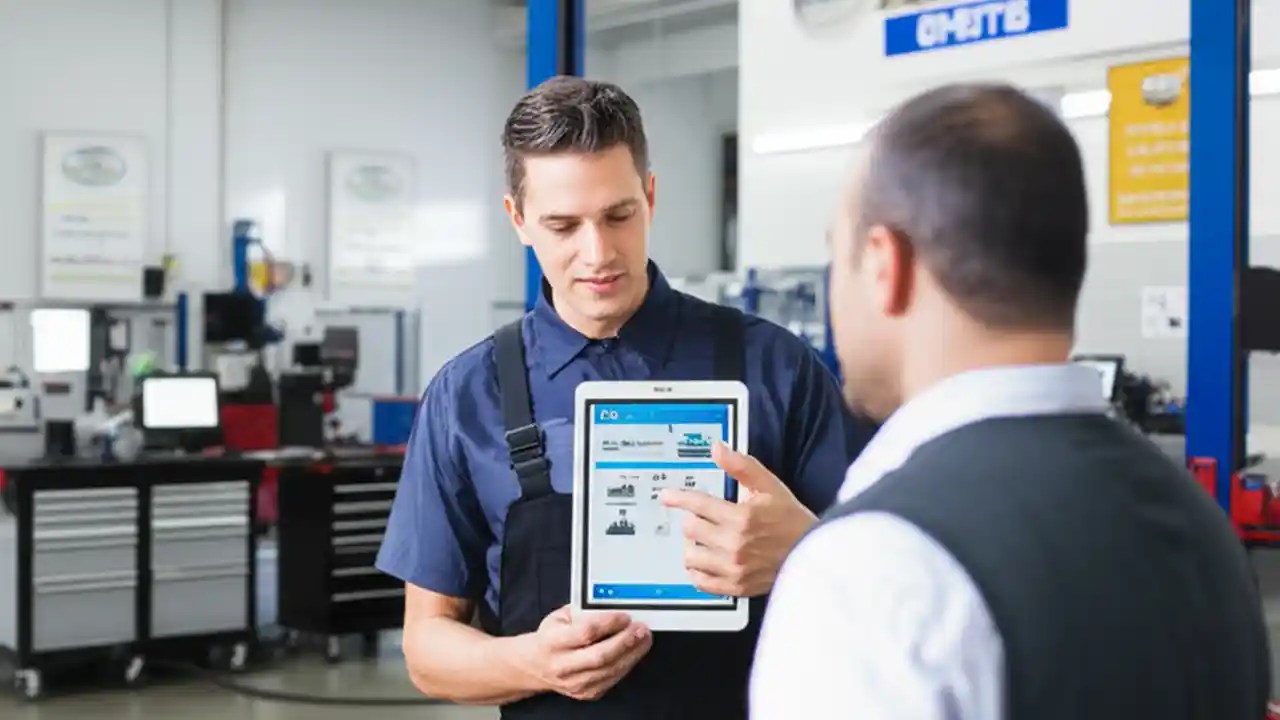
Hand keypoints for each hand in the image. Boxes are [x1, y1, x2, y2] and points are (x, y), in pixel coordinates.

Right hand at [516, 605, 651, 701]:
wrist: (535, 666)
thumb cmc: (550, 638)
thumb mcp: (559, 617)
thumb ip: (582, 612)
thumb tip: (610, 607)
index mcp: (552, 642)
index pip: (585, 633)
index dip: (608, 623)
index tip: (624, 616)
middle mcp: (562, 665)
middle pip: (600, 656)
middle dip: (625, 641)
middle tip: (640, 629)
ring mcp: (575, 683)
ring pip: (609, 670)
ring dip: (632, 654)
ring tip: (643, 639)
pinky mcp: (587, 693)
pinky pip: (612, 679)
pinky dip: (627, 664)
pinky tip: (634, 652)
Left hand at [660, 442, 816, 596]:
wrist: (812, 552)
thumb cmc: (791, 520)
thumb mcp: (769, 486)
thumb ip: (741, 466)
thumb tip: (718, 449)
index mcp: (741, 517)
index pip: (697, 504)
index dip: (678, 497)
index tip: (667, 496)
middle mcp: (734, 544)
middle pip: (691, 529)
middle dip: (694, 519)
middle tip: (703, 518)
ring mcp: (733, 568)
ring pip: (691, 555)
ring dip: (694, 545)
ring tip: (704, 540)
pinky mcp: (735, 587)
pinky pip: (701, 581)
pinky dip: (698, 570)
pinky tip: (707, 561)